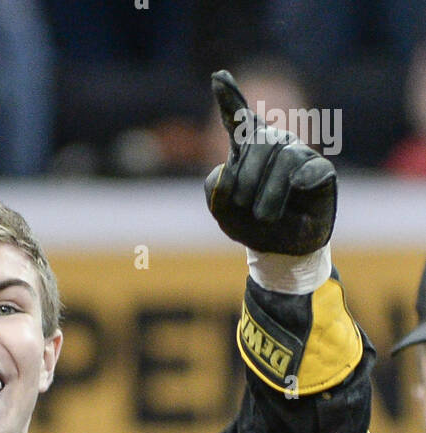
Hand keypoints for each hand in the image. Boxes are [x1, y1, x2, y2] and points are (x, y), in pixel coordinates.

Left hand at [204, 70, 335, 254]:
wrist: (282, 249)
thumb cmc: (252, 226)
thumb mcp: (224, 212)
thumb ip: (216, 190)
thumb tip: (229, 170)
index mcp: (247, 149)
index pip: (239, 120)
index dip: (230, 98)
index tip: (218, 78)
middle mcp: (274, 144)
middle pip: (259, 141)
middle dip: (246, 178)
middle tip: (244, 207)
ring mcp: (299, 154)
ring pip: (283, 157)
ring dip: (268, 194)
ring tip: (264, 217)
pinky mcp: (321, 170)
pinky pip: (310, 168)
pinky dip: (300, 180)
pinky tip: (297, 186)